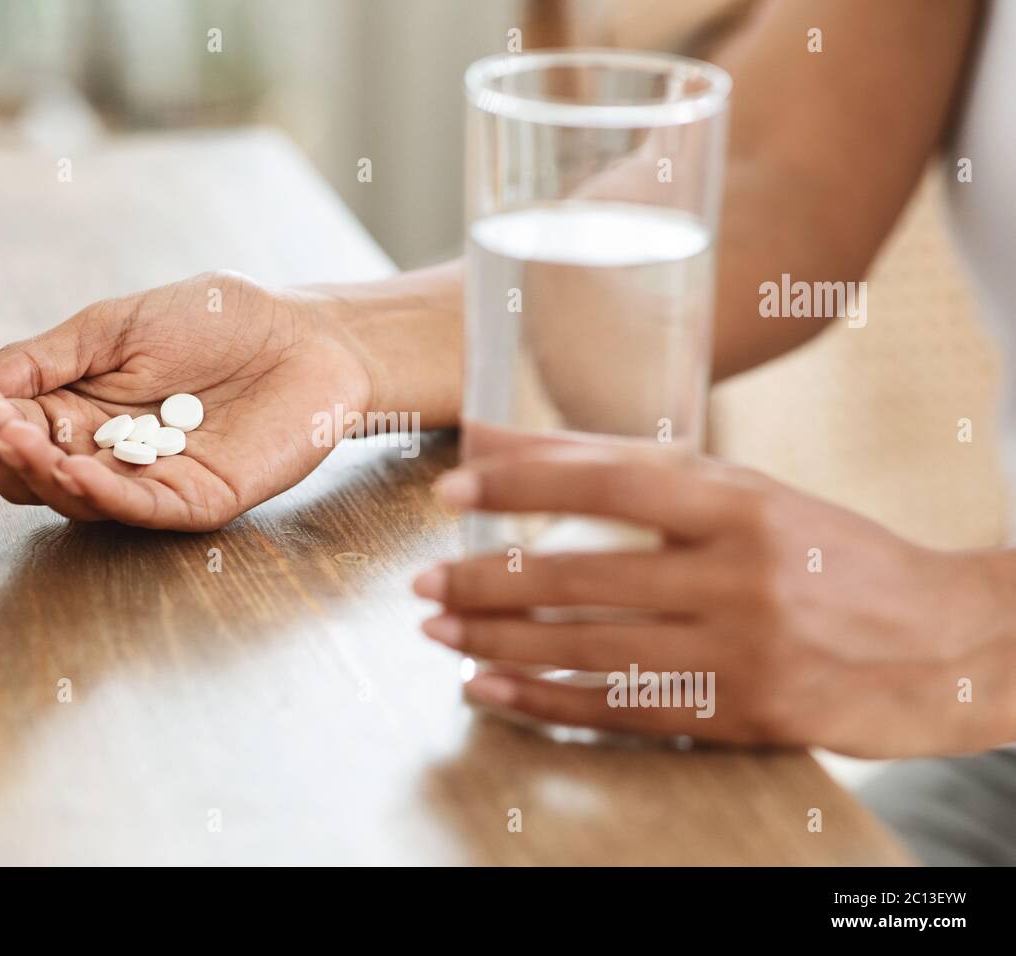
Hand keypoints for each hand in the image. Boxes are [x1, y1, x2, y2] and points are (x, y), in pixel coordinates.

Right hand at [0, 271, 372, 530]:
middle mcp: (107, 455)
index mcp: (78, 412)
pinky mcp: (196, 500)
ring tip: (19, 439)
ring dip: (41, 473)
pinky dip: (101, 494)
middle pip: (32, 477)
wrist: (303, 333)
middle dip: (4, 450)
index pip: (11, 438)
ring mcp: (151, 481)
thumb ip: (29, 366)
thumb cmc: (212, 322)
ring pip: (77, 499)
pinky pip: (139, 508)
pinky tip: (72, 470)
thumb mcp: (105, 330)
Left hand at [414, 444, 1012, 756]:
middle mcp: (736, 574)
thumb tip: (510, 442)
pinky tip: (487, 689)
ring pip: (587, 649)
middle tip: (424, 583)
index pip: (606, 484)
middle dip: (486, 582)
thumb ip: (628, 471)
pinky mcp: (739, 714)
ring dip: (498, 643)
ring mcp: (738, 652)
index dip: (519, 485)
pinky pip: (618, 709)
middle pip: (581, 578)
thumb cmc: (824, 552)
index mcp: (737, 502)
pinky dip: (542, 700)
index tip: (450, 490)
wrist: (938, 641)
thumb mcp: (739, 495)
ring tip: (440, 631)